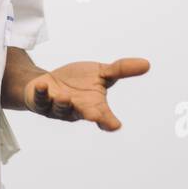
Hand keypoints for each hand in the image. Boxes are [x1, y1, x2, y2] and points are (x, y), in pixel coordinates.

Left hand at [23, 57, 149, 130]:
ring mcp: (57, 108)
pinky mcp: (40, 101)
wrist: (49, 82)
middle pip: (83, 114)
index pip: (103, 116)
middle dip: (88, 115)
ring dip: (62, 103)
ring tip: (64, 97)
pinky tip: (42, 86)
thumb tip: (147, 63)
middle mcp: (76, 110)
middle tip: (94, 116)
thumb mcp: (101, 73)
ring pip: (60, 108)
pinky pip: (39, 99)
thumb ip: (121, 70)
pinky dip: (40, 93)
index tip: (115, 125)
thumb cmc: (78, 82)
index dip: (108, 121)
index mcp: (94, 106)